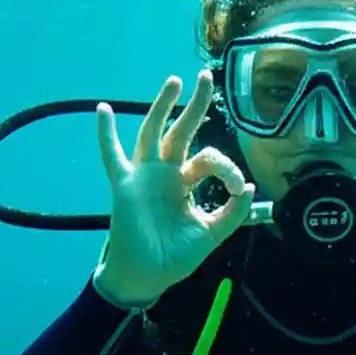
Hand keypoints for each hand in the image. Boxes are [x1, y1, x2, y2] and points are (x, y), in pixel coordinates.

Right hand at [93, 70, 254, 306]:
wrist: (148, 277)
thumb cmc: (175, 256)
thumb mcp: (211, 234)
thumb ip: (232, 214)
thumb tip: (252, 188)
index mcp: (186, 183)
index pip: (208, 159)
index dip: (228, 168)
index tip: (238, 188)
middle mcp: (166, 173)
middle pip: (181, 131)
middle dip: (194, 105)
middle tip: (205, 77)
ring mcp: (144, 176)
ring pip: (153, 132)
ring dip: (162, 106)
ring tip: (174, 82)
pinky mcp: (125, 185)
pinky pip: (112, 156)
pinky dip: (106, 134)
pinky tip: (103, 110)